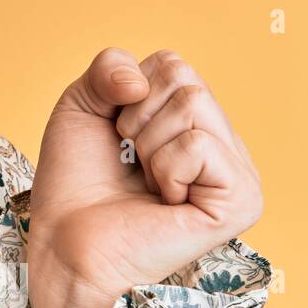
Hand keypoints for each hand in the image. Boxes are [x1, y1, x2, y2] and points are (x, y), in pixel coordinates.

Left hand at [25, 47, 261, 307]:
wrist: (66, 243)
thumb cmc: (75, 182)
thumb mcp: (81, 104)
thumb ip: (110, 66)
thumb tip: (141, 80)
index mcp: (193, 121)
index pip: (173, 64)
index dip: (127, 93)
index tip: (115, 135)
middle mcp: (222, 143)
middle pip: (185, 79)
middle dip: (136, 117)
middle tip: (128, 161)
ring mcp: (237, 172)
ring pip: (193, 103)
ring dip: (147, 143)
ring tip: (145, 181)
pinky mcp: (241, 201)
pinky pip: (199, 145)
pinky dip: (166, 168)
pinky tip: (163, 200)